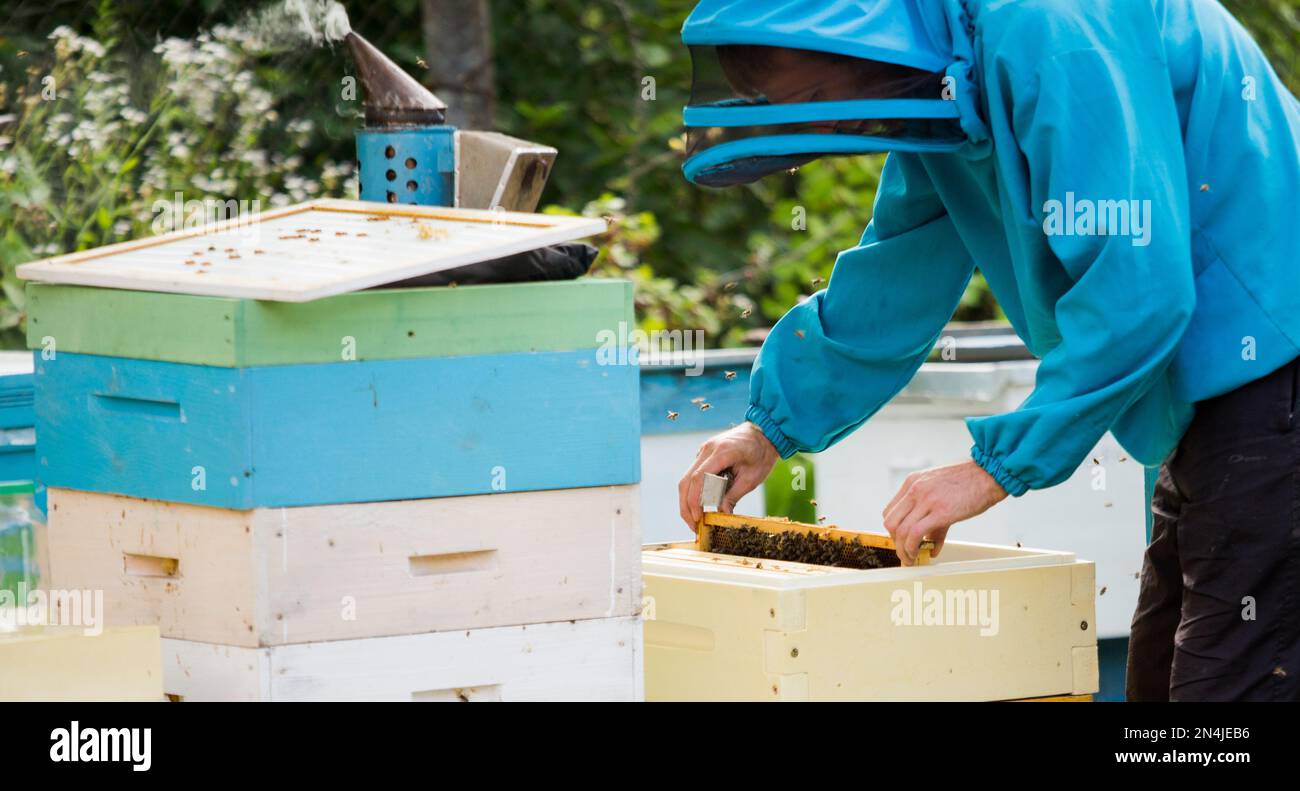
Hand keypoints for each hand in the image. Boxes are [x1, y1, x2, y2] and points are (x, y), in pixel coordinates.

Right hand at [679, 422, 779, 529]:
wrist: (763, 433)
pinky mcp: (703, 455)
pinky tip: (700, 506)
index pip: (699, 479)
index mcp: (722, 452)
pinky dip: (694, 492)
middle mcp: (707, 449)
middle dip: (686, 505)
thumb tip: (722, 514)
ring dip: (688, 500)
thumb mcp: (752, 478)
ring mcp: (703, 450)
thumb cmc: (761, 454)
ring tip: (695, 519)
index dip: (694, 501)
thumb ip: (734, 495)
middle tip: (693, 525)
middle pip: (687, 481)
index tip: (697, 518)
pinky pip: (694, 475)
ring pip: (687, 479)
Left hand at [882, 461, 1007, 565]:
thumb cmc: (970, 481)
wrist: (990, 473)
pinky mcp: (941, 511)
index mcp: (913, 482)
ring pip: (900, 530)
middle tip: (905, 553)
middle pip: (891, 522)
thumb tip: (930, 543)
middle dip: (895, 542)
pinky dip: (912, 548)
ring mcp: (927, 499)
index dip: (894, 531)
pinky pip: (916, 533)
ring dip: (903, 550)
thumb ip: (931, 515)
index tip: (901, 541)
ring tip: (911, 559)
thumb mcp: (940, 491)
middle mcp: (915, 489)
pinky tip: (919, 554)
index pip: (890, 511)